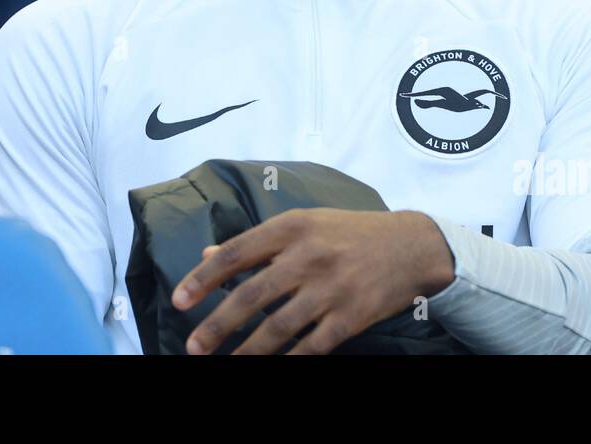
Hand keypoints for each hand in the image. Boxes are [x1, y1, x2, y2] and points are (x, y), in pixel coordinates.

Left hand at [171, 208, 454, 354]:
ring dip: (246, 351)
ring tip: (224, 365)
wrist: (411, 245)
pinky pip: (311, 346)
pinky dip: (288, 360)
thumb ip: (258, 242)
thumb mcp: (305, 223)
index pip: (236, 253)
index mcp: (293, 227)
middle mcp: (309, 256)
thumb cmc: (351, 232)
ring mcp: (331, 288)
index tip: (179, 301)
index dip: (203, 279)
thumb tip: (208, 256)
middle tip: (193, 346)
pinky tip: (270, 366)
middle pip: (251, 295)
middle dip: (217, 326)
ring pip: (277, 327)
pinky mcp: (351, 316)